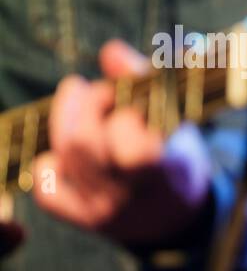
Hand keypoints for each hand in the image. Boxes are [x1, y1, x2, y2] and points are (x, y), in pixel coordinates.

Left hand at [28, 40, 211, 246]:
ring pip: (63, 156)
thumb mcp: (175, 120)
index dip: (120, 112)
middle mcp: (132, 194)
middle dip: (83, 105)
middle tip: (98, 92)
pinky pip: (46, 186)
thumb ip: (145, 82)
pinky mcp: (82, 218)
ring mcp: (104, 209)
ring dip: (67, 122)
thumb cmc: (176, 157)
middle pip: (82, 143)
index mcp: (165, 170)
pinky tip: (68, 151)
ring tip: (82, 108)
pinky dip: (50, 162)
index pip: (132, 147)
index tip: (124, 93)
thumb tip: (111, 51)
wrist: (176, 219)